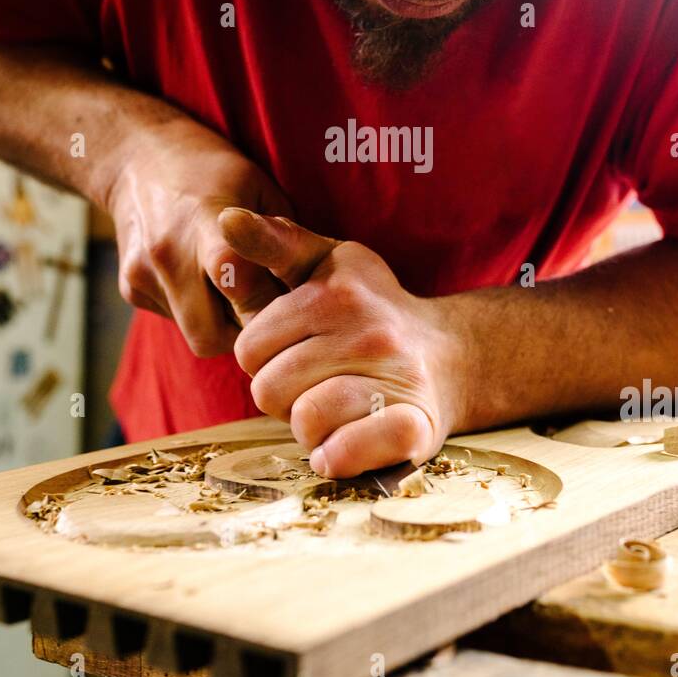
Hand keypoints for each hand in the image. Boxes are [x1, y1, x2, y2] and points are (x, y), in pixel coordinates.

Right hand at [107, 123, 291, 355]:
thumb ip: (279, 238)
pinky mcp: (130, 289)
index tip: (289, 302)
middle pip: (212, 335)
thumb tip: (312, 287)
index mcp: (204, 222)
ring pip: (196, 336)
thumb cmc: (212, 170)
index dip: (267, 303)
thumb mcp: (257, 187)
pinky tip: (203, 281)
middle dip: (246, 332)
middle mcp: (166, 254)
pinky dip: (198, 313)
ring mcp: (143, 275)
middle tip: (267, 308)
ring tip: (236, 293)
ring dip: (223, 326)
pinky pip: (176, 322)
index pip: (235, 276)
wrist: (137, 156)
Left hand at [220, 209, 469, 476]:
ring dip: (309, 428)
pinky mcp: (415, 427)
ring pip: (304, 422)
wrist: (451, 356)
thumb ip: (273, 243)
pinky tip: (340, 447)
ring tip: (334, 410)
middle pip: (269, 390)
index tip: (295, 350)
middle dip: (284, 394)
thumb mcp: (324, 263)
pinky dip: (336, 457)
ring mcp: (397, 379)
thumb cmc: (370, 310)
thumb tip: (226, 220)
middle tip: (316, 383)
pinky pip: (347, 452)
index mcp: (337, 292)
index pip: (249, 348)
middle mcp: (370, 332)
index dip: (264, 358)